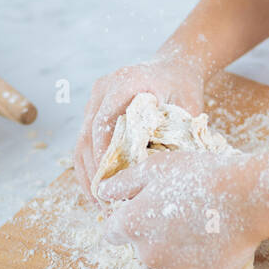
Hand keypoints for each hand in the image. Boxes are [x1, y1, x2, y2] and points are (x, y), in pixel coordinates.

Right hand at [73, 55, 205, 199]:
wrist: (174, 67)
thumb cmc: (183, 87)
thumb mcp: (186, 104)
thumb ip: (178, 128)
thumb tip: (164, 165)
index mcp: (126, 82)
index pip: (103, 121)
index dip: (103, 154)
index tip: (110, 181)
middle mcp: (104, 87)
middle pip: (87, 134)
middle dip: (93, 171)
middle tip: (103, 201)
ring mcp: (95, 98)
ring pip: (81, 141)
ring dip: (87, 173)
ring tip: (98, 202)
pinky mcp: (94, 110)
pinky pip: (85, 141)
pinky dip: (90, 165)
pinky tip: (98, 188)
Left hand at [98, 148, 268, 268]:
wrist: (246, 197)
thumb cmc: (200, 175)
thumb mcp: (156, 167)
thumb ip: (123, 182)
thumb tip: (102, 192)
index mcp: (131, 226)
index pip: (113, 232)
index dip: (128, 219)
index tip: (146, 210)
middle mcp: (147, 255)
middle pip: (143, 249)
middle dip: (155, 235)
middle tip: (182, 213)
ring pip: (168, 263)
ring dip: (178, 250)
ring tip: (202, 225)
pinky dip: (200, 263)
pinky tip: (215, 241)